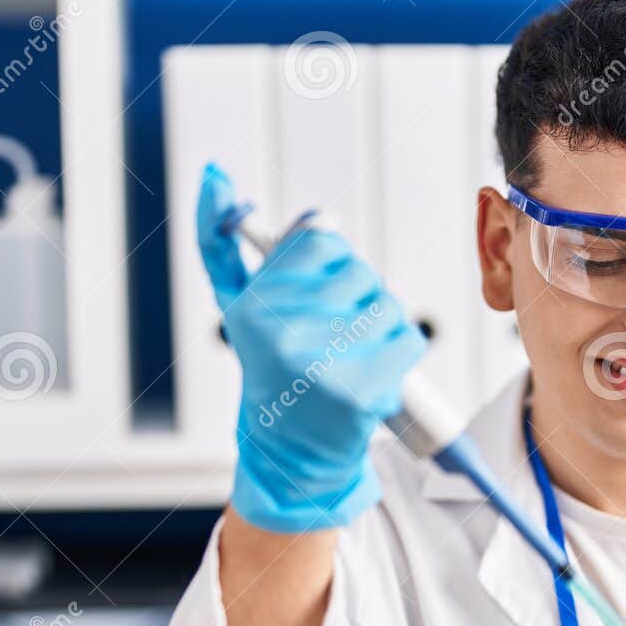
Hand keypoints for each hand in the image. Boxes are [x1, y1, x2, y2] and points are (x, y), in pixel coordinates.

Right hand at [197, 163, 424, 532]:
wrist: (289, 449)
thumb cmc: (268, 364)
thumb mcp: (234, 300)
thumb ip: (219, 237)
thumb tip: (214, 176)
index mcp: (253, 304)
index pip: (323, 238)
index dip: (329, 262)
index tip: (317, 291)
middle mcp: (284, 331)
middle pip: (359, 271)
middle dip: (353, 297)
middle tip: (330, 333)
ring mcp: (326, 363)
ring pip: (388, 303)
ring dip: (379, 326)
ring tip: (350, 355)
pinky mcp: (364, 391)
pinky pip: (410, 338)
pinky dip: (400, 353)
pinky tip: (371, 372)